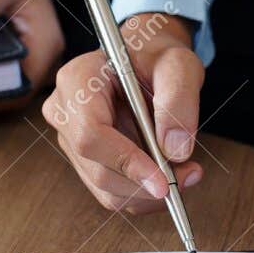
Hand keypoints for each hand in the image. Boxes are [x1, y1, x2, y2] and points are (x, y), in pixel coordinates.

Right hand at [43, 11, 204, 212]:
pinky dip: (143, 194)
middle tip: (189, 176)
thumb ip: (179, 101)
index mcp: (77, 80)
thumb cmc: (157, 59)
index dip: (126, 162)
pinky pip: (112, 192)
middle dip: (145, 184)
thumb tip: (176, 151)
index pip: (91, 134)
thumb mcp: (178, 66)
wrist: (145, 62)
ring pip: (105, 189)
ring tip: (185, 174)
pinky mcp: (85, 160)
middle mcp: (64, 112)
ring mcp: (71, 139)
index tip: (163, 181)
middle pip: (97, 169)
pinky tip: (168, 177)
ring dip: (147, 193)